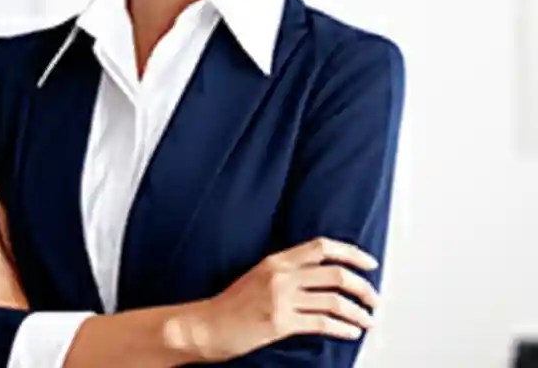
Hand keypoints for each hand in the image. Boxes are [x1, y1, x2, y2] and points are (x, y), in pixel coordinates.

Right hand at [185, 237, 380, 361]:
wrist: (205, 326)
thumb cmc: (230, 306)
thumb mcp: (258, 278)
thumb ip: (287, 273)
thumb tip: (321, 279)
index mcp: (276, 261)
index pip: (321, 247)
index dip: (351, 253)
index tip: (370, 263)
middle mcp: (280, 275)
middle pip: (336, 274)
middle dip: (363, 287)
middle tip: (374, 298)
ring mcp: (280, 299)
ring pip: (334, 300)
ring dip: (358, 312)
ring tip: (367, 320)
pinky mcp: (280, 323)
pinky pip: (322, 323)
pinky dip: (343, 328)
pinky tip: (350, 332)